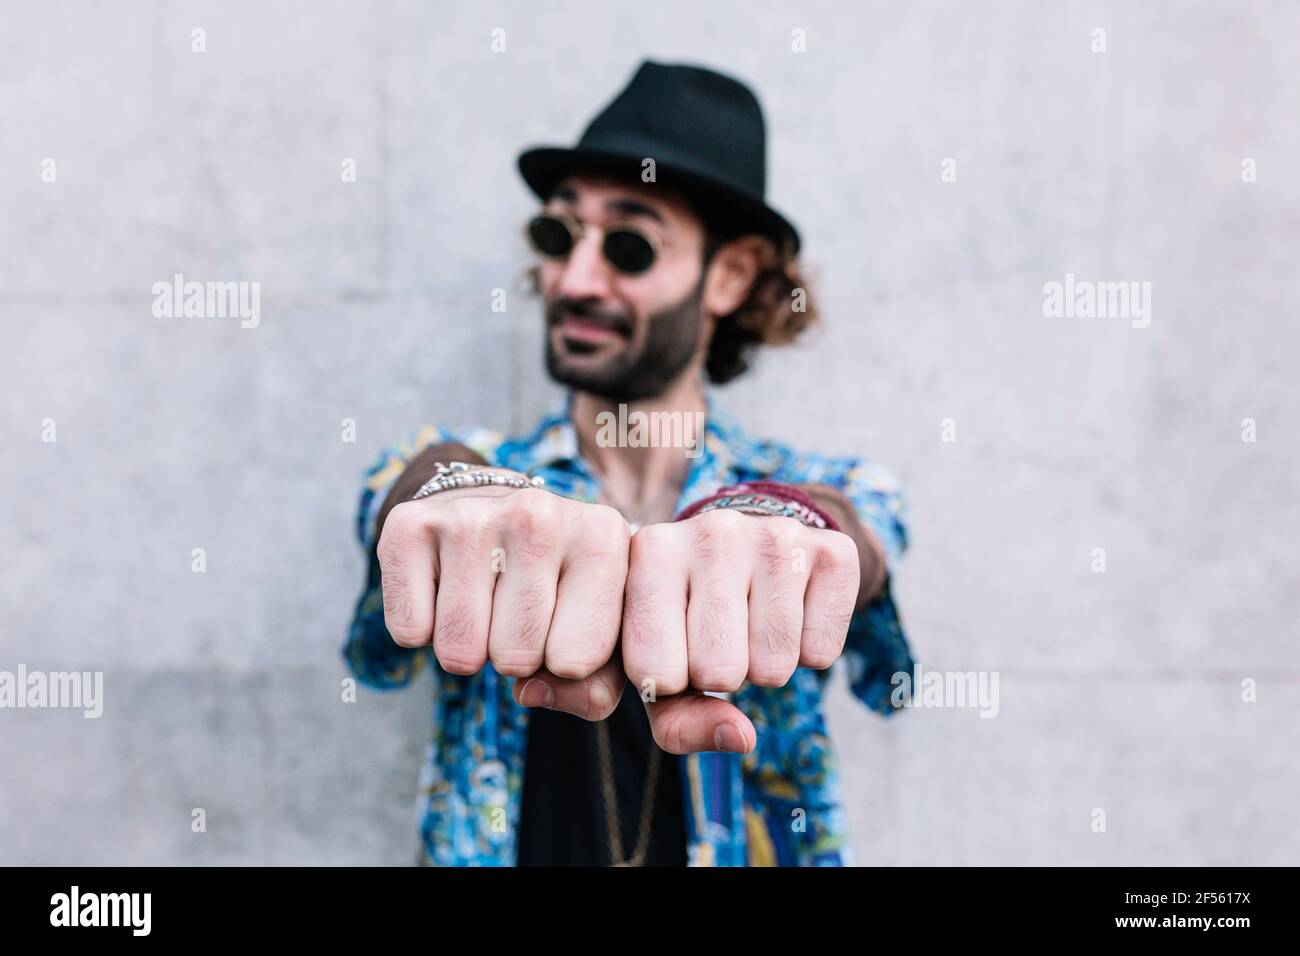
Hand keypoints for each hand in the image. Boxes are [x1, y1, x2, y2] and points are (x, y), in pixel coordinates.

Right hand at [377, 477, 630, 718]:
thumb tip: (531, 693)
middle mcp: (539, 513)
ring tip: (484, 601)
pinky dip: (422, 630)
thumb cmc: (558, 587)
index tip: (566, 625)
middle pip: (516, 657)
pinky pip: (410, 631)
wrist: (494, 512)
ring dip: (467, 648)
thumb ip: (595, 687)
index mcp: (602, 536)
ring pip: (459, 650)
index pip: (579, 660)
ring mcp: (471, 515)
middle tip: (516, 613)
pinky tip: (444, 588)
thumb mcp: (601, 633)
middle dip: (514, 657)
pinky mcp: (409, 524)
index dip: (567, 664)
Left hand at [621, 508, 861, 753]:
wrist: (747, 549)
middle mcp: (711, 529)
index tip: (672, 646)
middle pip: (718, 672)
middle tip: (720, 636)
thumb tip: (741, 738)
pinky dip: (810, 652)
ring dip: (765, 666)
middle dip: (721, 675)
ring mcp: (775, 533)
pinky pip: (822, 652)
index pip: (655, 672)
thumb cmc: (686, 618)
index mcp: (651, 550)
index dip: (669, 682)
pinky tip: (792, 611)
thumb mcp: (659, 666)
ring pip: (774, 666)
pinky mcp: (832, 549)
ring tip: (753, 624)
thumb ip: (677, 722)